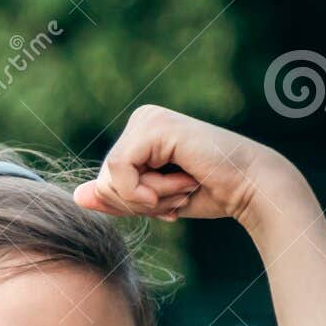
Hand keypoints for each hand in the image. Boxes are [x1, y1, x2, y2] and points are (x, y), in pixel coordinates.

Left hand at [73, 105, 299, 227]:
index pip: (105, 183)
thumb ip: (115, 199)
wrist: (249, 189)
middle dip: (139, 202)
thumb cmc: (209, 194)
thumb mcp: (152, 202)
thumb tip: (76, 196)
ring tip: (185, 183)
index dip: (131, 205)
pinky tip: (182, 180)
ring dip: (149, 198)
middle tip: (180, 190)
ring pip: (112, 178)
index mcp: (139, 136)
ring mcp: (147, 120)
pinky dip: (147, 190)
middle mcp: (141, 120)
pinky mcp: (155, 126)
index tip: (169, 199)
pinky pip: (121, 170)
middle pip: (104, 181)